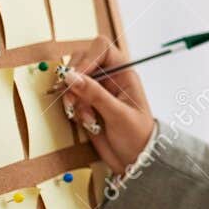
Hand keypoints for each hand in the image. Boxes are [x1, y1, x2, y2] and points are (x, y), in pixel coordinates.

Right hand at [58, 37, 154, 175]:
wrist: (136, 160)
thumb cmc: (137, 136)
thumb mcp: (118, 115)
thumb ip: (95, 94)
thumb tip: (70, 76)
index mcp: (124, 72)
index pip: (101, 48)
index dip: (87, 58)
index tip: (76, 76)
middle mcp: (109, 77)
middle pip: (81, 61)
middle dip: (74, 82)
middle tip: (74, 102)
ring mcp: (96, 90)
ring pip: (72, 81)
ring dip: (73, 98)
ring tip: (88, 118)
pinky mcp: (86, 104)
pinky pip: (70, 98)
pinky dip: (73, 109)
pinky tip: (88, 122)